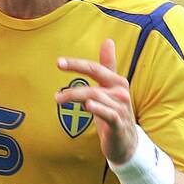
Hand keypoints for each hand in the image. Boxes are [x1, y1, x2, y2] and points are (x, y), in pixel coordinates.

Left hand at [56, 38, 138, 164]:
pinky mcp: (119, 123)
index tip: (59, 62)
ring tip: (59, 100)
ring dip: (75, 96)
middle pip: (95, 82)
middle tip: (56, 85)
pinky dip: (98, 108)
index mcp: (117, 82)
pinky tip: (87, 106)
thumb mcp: (110, 89)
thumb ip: (108, 66)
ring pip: (96, 97)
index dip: (77, 64)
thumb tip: (108, 40)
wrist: (127, 143)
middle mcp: (120, 92)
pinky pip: (109, 113)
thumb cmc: (115, 114)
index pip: (95, 68)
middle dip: (75, 78)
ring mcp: (121, 108)